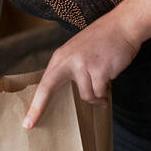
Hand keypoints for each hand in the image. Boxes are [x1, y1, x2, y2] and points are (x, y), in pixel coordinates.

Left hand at [23, 14, 141, 128]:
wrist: (123, 26)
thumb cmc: (103, 40)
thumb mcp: (78, 51)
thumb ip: (70, 68)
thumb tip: (70, 91)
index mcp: (61, 57)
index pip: (44, 83)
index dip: (35, 104)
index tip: (27, 123)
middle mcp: (68, 61)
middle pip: (48, 88)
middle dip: (38, 108)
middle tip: (29, 125)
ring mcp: (83, 65)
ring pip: (86, 95)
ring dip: (96, 95)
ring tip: (103, 85)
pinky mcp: (100, 70)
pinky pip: (100, 92)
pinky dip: (106, 92)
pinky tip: (110, 81)